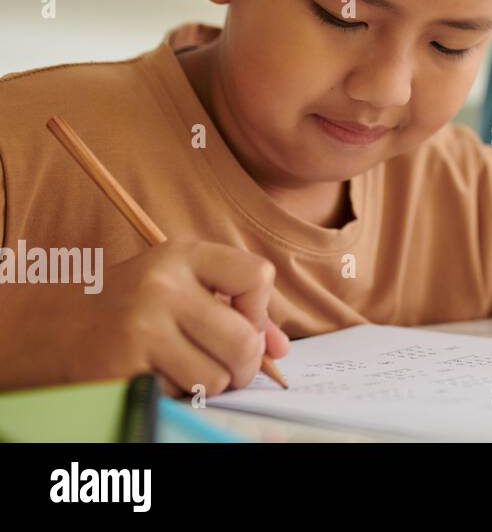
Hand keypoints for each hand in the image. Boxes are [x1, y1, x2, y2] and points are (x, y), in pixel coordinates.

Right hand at [52, 240, 290, 397]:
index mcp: (182, 255)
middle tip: (231, 367)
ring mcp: (139, 328)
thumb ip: (237, 308)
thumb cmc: (132, 305)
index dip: (261, 308)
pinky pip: (178, 395)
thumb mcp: (182, 284)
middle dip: (245, 365)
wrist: (50, 327)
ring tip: (187, 369)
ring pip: (215, 377)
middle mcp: (161, 286)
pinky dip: (176, 394)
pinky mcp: (121, 368)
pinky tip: (155, 374)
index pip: (256, 276)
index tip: (243, 321)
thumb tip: (280, 348)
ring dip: (210, 384)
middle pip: (243, 340)